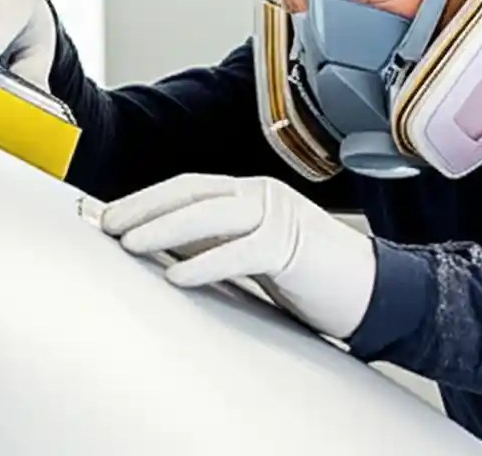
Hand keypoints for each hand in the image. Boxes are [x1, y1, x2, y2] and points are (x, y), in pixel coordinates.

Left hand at [99, 174, 376, 339]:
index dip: (145, 200)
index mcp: (249, 195)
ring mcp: (278, 216)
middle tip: (107, 225)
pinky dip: (205, 263)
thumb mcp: (250, 255)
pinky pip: (240, 252)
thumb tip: (156, 249)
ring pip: (210, 214)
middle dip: (144, 208)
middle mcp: (261, 196)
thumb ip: (212, 245)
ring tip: (130, 243)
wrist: (375, 293)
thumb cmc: (309, 277)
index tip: (110, 216)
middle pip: (192, 193)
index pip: (187, 188)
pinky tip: (178, 275)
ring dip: (164, 228)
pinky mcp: (293, 248)